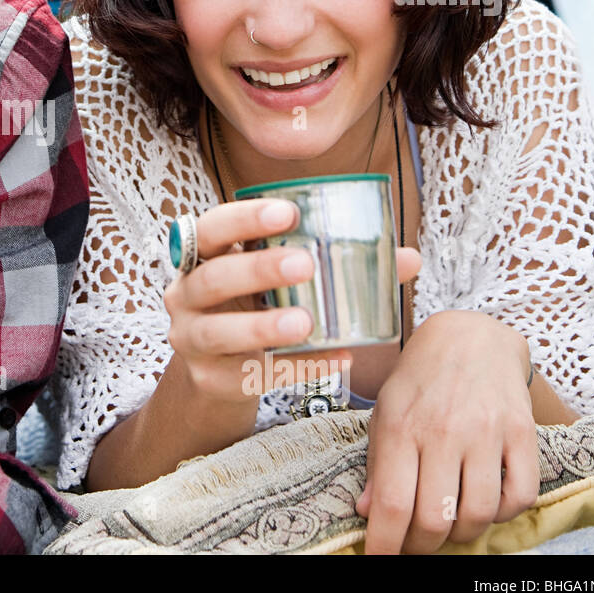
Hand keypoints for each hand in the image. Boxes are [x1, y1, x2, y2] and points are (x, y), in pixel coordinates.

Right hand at [162, 199, 421, 403]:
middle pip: (212, 279)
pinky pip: (249, 374)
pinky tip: (332, 358)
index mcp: (202, 257)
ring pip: (219, 332)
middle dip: (256, 269)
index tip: (288, 213)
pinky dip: (294, 367)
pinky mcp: (208, 379)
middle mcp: (185, 295)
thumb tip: (408, 258)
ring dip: (262, 325)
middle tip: (305, 265)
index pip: (211, 229)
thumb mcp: (278, 281)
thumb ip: (332, 264)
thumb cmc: (256, 308)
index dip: (242, 218)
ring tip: (306, 322)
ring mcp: (191, 339)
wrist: (218, 373)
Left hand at [355, 310, 539, 553]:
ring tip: (447, 529)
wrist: (471, 337)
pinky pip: (519, 496)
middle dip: (420, 547)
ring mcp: (486, 433)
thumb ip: (375, 464)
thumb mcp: (384, 413)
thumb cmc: (420, 380)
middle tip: (414, 547)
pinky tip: (484, 507)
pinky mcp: (523, 434)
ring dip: (460, 536)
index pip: (390, 504)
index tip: (379, 558)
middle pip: (434, 518)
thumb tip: (365, 512)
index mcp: (401, 428)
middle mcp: (443, 432)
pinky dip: (502, 516)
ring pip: (477, 515)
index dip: (384, 543)